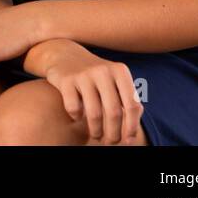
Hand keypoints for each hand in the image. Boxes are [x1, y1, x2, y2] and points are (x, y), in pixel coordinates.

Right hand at [28, 39, 144, 144]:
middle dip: (113, 134)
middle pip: (114, 113)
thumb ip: (128, 101)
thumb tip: (131, 133)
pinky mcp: (65, 79)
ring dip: (96, 131)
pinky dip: (76, 118)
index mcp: (120, 71)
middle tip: (110, 142)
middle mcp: (103, 70)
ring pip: (94, 114)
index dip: (132, 127)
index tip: (128, 140)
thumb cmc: (96, 76)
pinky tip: (78, 117)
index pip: (133, 105)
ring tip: (96, 136)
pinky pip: (74, 109)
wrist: (64, 55)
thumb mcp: (115, 81)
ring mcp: (83, 74)